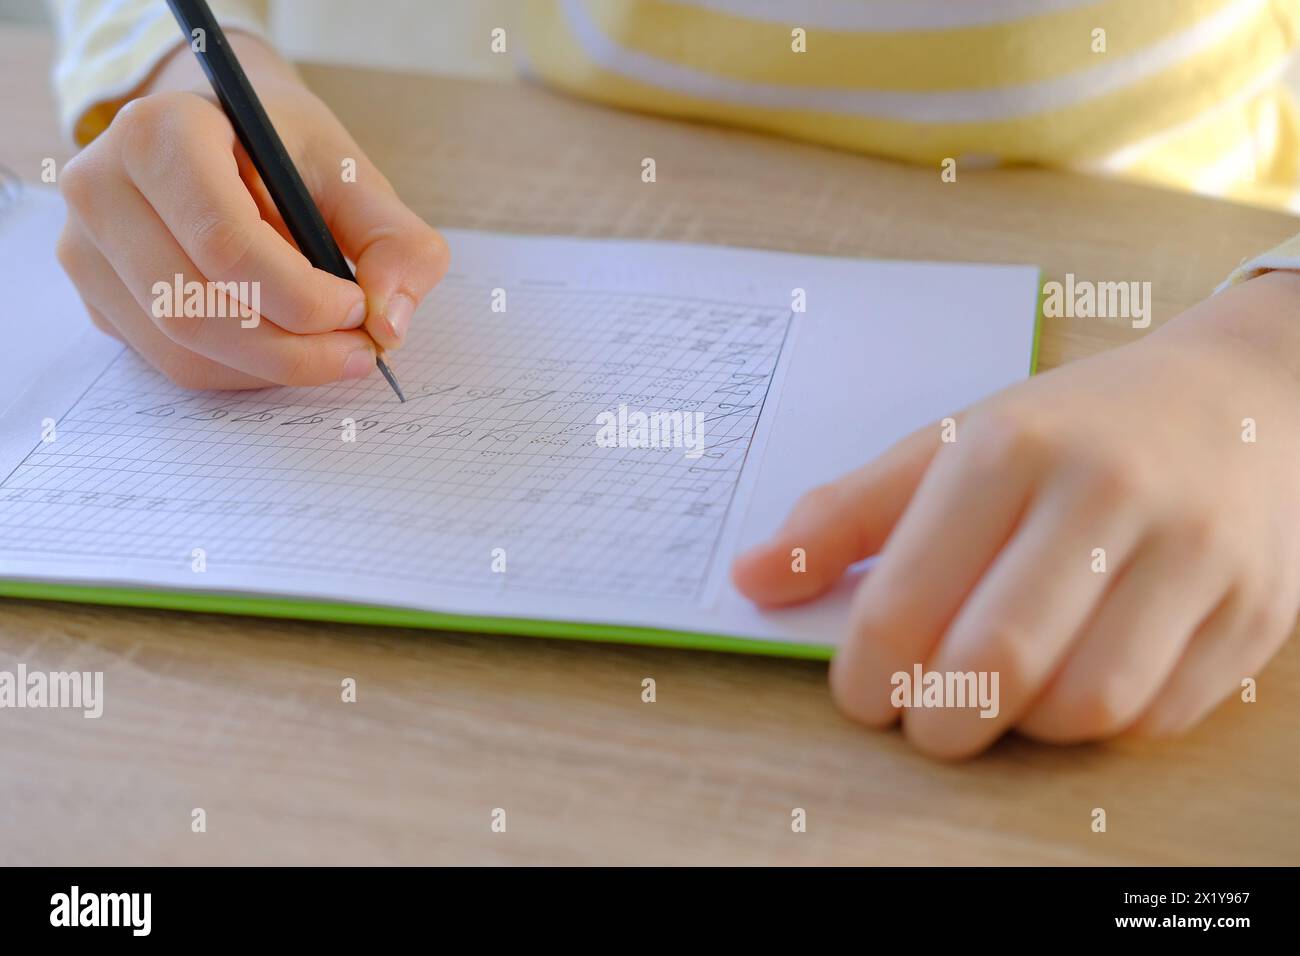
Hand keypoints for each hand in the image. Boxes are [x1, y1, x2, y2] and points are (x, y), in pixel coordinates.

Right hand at [55, 34, 446, 388]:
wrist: (221, 133)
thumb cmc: (284, 149)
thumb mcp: (351, 173)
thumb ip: (395, 242)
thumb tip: (389, 323)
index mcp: (159, 132)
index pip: (225, 244)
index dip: (302, 295)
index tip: (358, 308)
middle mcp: (101, 187)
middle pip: (194, 308)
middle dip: (292, 349)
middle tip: (359, 351)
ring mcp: (87, 248)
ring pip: (182, 348)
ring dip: (272, 368)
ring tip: (333, 350)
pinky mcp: (96, 297)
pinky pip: (172, 363)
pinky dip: (244, 372)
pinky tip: (287, 347)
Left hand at [733, 271, 1299, 757]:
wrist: (1239, 399)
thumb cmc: (1071, 430)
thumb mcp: (950, 444)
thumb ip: (846, 515)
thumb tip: (748, 580)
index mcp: (1010, 448)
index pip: (906, 599)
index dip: (866, 674)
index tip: (860, 693)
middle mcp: (1106, 493)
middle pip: (997, 661)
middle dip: (939, 721)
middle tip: (925, 718)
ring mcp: (1195, 552)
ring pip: (1086, 704)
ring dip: (1023, 727)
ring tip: (1003, 694)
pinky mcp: (1254, 608)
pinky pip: (1159, 716)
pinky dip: (1101, 725)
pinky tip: (1076, 680)